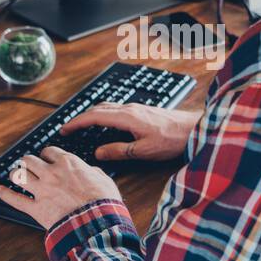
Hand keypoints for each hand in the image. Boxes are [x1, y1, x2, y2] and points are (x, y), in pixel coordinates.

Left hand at [0, 146, 122, 229]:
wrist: (96, 224)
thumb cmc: (103, 204)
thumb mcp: (105, 181)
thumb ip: (94, 172)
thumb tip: (91, 170)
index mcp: (68, 164)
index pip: (50, 151)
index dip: (46, 154)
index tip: (46, 158)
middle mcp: (51, 173)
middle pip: (30, 160)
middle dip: (28, 162)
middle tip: (28, 165)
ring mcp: (41, 190)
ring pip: (19, 175)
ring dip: (15, 174)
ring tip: (14, 175)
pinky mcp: (35, 209)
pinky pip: (15, 200)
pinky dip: (4, 194)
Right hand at [60, 103, 201, 162]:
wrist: (195, 129)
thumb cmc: (173, 139)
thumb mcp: (144, 151)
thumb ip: (119, 151)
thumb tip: (99, 152)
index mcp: (127, 117)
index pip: (94, 116)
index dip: (77, 122)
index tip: (65, 130)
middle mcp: (130, 108)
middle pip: (98, 108)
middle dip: (81, 118)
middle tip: (69, 129)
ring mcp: (137, 108)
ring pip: (108, 107)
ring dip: (93, 115)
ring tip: (84, 126)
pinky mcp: (143, 110)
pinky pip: (117, 109)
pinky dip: (105, 114)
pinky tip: (107, 124)